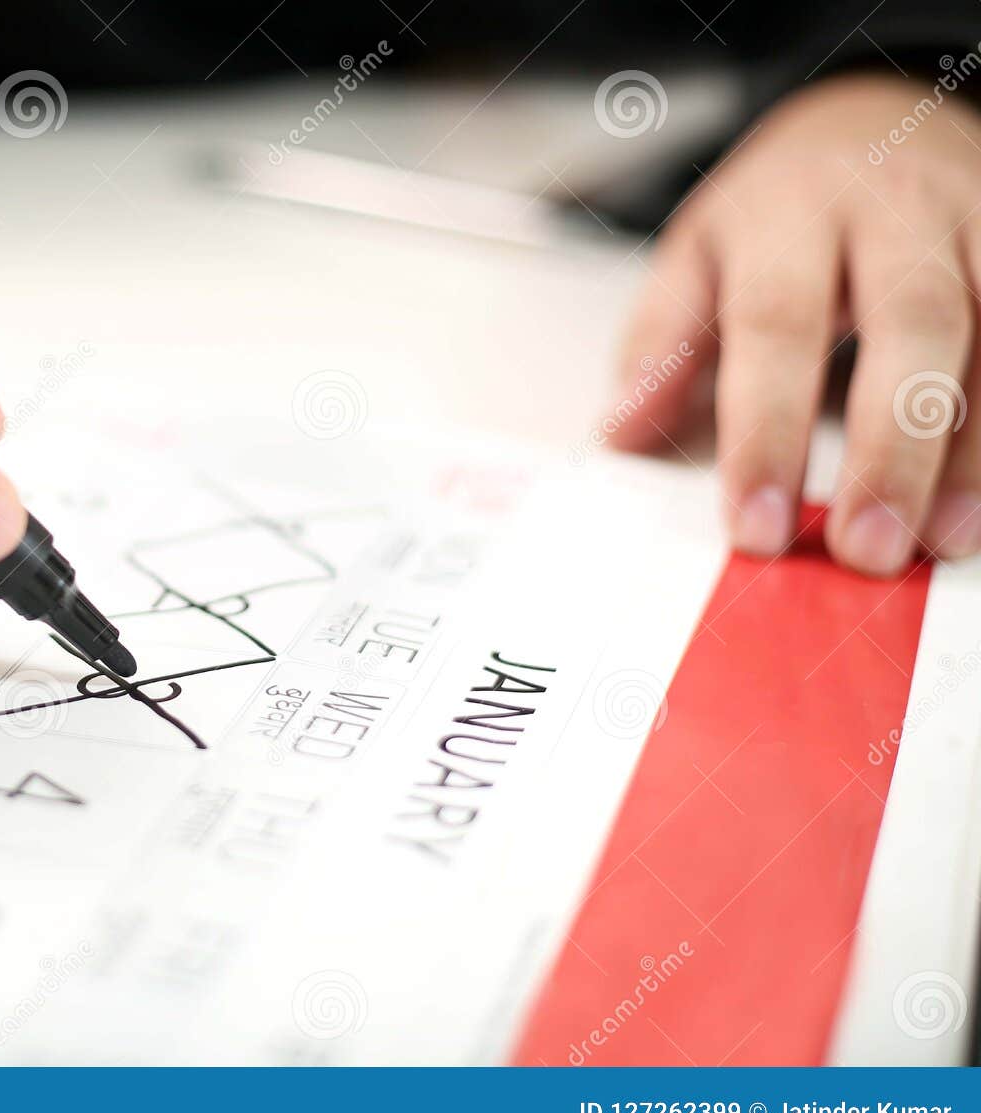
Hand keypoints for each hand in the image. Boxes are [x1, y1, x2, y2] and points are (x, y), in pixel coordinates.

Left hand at [612, 73, 980, 574]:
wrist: (874, 109)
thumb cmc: (779, 206)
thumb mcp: (694, 253)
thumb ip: (660, 343)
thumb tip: (622, 432)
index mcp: (788, 211)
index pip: (776, 323)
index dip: (767, 431)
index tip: (756, 524)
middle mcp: (896, 207)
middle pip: (912, 323)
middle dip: (892, 448)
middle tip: (864, 548)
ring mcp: (980, 219)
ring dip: (976, 448)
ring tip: (943, 540)